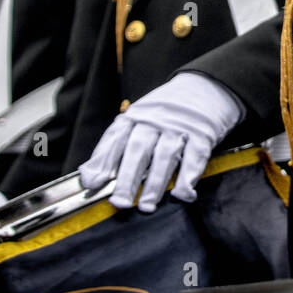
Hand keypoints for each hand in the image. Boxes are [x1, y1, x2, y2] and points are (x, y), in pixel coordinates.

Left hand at [78, 73, 243, 211]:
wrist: (204, 87)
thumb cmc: (164, 112)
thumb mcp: (137, 121)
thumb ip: (114, 146)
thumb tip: (89, 176)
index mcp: (134, 117)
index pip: (115, 139)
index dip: (103, 161)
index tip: (93, 183)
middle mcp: (155, 120)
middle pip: (138, 149)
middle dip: (127, 178)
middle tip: (120, 202)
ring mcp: (179, 126)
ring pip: (165, 155)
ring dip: (155, 183)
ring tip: (147, 206)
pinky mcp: (203, 133)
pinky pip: (195, 156)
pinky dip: (188, 177)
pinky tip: (183, 193)